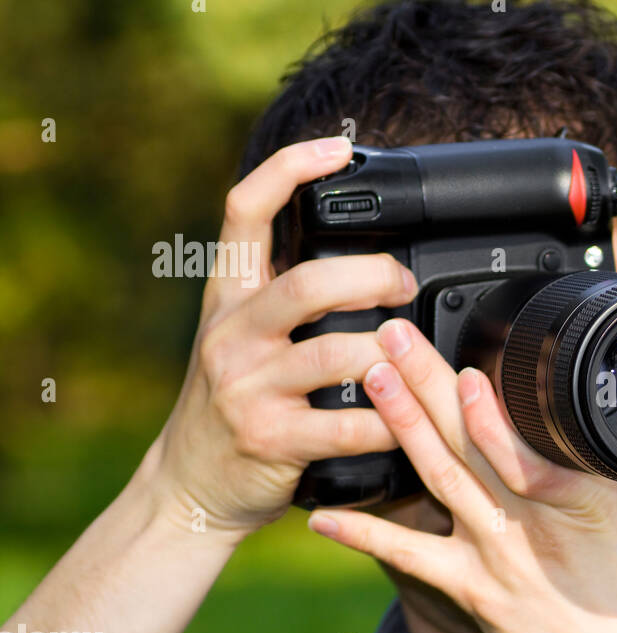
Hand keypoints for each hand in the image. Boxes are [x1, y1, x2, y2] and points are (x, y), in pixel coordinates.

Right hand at [151, 137, 418, 535]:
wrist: (188, 485)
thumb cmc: (234, 403)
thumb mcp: (240, 335)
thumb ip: (283, 294)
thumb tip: (357, 253)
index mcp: (229, 296)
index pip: (245, 211)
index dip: (290, 168)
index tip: (339, 148)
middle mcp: (232, 334)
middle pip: (310, 283)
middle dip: (374, 277)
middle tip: (404, 285)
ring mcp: (247, 387)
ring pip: (337, 355)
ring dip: (391, 355)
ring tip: (413, 357)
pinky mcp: (271, 439)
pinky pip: (349, 425)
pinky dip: (391, 423)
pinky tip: (410, 421)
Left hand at [306, 318, 616, 632]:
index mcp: (583, 498)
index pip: (529, 446)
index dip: (490, 408)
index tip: (466, 364)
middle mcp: (531, 524)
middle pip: (470, 442)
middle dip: (429, 381)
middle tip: (394, 335)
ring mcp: (497, 559)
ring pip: (440, 479)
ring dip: (402, 425)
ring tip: (373, 380)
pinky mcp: (475, 593)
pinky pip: (412, 561)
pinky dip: (367, 536)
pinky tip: (325, 516)